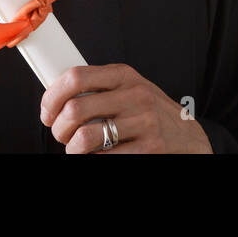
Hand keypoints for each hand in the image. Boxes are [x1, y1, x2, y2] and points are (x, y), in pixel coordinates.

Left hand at [39, 63, 211, 153]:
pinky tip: (98, 157)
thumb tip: (57, 98)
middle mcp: (135, 96)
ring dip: (72, 150)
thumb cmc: (152, 115)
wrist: (190, 140)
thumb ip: (101, 89)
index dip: (52, 97)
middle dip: (59, 128)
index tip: (47, 112)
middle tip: (62, 135)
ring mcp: (144, 123)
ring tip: (78, 151)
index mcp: (125, 76)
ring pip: (84, 139)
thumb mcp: (130, 90)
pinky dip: (92, 161)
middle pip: (75, 110)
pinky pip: (104, 159)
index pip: (75, 77)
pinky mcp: (150, 150)